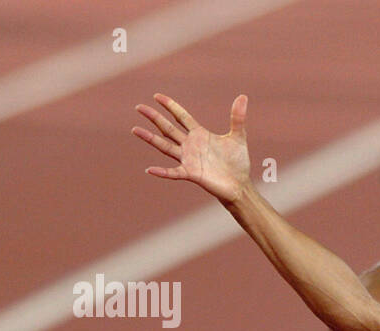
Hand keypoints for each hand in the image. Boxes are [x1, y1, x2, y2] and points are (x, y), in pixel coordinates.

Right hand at [132, 94, 250, 203]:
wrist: (240, 184)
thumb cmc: (238, 162)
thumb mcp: (238, 137)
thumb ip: (238, 118)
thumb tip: (243, 96)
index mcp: (200, 134)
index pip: (181, 116)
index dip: (170, 106)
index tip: (157, 96)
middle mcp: (190, 145)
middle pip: (168, 128)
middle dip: (154, 117)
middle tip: (139, 107)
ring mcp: (189, 159)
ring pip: (165, 146)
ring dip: (150, 138)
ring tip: (135, 130)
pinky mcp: (191, 174)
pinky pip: (173, 173)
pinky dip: (162, 172)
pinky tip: (150, 170)